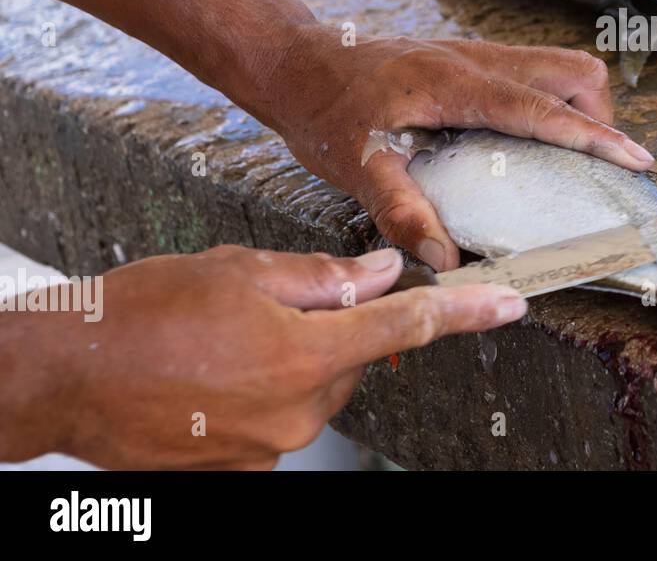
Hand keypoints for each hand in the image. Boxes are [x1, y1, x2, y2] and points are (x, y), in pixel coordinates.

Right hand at [0, 245, 524, 468]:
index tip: (510, 303)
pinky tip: (211, 375)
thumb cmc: (142, 314)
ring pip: (313, 388)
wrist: (63, 376)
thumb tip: (382, 273)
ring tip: (220, 342)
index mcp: (304, 354)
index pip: (406, 326)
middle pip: (351, 358)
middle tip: (263, 308)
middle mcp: (298, 410)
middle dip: (327, 329)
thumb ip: (324, 278)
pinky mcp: (242, 467)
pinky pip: (277, 418)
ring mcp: (270, 447)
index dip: (464, 312)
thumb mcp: (240, 271)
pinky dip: (259, 392)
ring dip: (289, 361)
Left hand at [263, 24, 654, 269]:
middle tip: (595, 166)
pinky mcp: (471, 60)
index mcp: (457, 84)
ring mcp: (476, 55)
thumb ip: (401, 210)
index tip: (636, 159)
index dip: (596, 136)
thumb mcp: (355, 163)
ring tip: (570, 157)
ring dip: (578, 106)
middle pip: (572, 72)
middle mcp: (477, 61)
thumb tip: (445, 262)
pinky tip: (529, 140)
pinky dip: (552, 101)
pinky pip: (534, 72)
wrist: (296, 60)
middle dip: (598, 117)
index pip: (545, 109)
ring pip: (558, 66)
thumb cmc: (322, 107)